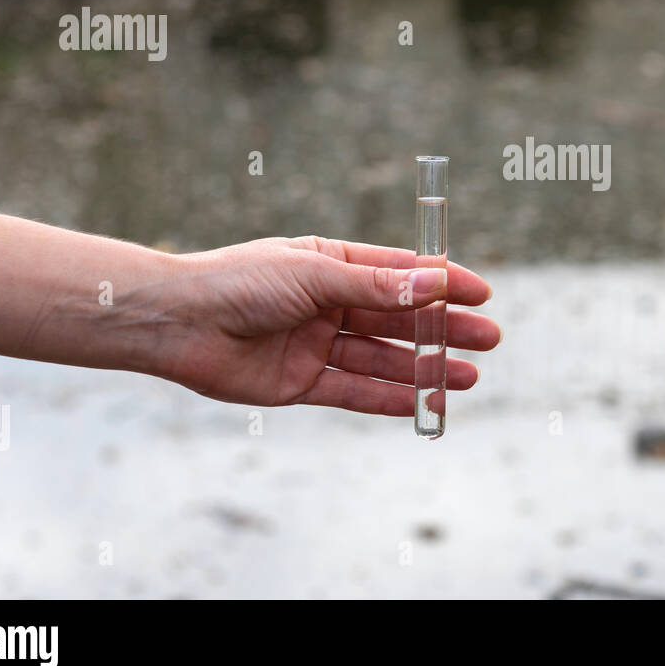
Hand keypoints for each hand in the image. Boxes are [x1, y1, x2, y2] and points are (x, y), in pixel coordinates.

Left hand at [153, 236, 499, 414]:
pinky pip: (354, 392)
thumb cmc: (240, 281)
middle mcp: (328, 304)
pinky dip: (389, 398)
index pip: (400, 272)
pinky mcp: (301, 383)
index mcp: (332, 264)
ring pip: (383, 359)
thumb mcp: (316, 275)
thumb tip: (435, 285)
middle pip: (399, 318)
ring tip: (468, 376)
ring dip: (425, 367)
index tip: (481, 292)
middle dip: (443, 328)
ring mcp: (316, 344)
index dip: (441, 283)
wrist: (176, 322)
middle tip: (488, 338)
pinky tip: (424, 401)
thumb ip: (376, 287)